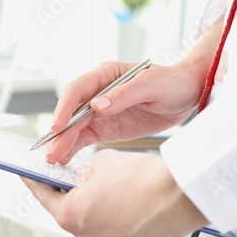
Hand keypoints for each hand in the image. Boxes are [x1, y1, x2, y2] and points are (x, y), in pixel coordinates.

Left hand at [22, 150, 207, 236]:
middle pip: (73, 216)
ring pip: (97, 228)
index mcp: (71, 215)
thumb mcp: (103, 162)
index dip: (36, 184)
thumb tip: (86, 179)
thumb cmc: (145, 179)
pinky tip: (133, 209)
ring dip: (102, 213)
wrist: (181, 194)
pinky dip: (121, 225)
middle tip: (89, 182)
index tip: (31, 178)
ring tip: (121, 193)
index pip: (44, 197)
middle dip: (79, 198)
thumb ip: (86, 173)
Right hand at [46, 61, 207, 164]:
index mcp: (105, 75)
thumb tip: (97, 105)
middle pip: (71, 112)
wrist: (186, 96)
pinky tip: (63, 160)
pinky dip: (72, 149)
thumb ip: (124, 94)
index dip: (64, 108)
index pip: (77, 90)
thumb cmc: (171, 83)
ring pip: (73, 128)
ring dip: (62, 143)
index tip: (57, 126)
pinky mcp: (104, 128)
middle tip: (50, 152)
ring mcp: (98, 112)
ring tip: (52, 161)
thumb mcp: (151, 85)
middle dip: (59, 132)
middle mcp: (97, 93)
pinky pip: (83, 138)